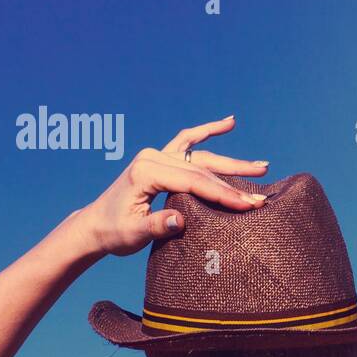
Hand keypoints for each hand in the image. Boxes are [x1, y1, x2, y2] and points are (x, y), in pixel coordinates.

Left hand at [77, 116, 269, 256]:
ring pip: (201, 156)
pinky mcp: (161, 158)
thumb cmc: (113, 232)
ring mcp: (157, 155)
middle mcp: (153, 157)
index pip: (193, 181)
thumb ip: (156, 225)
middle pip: (202, 169)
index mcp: (146, 171)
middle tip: (261, 197)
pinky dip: (208, 131)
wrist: (94, 226)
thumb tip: (180, 220)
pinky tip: (230, 122)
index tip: (248, 205)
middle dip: (234, 183)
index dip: (222, 194)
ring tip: (262, 166)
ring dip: (232, 161)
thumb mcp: (133, 234)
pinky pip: (188, 141)